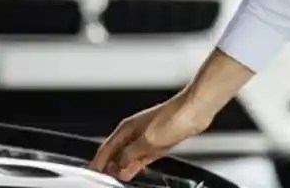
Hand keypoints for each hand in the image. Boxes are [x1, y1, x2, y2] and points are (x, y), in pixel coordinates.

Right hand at [88, 92, 210, 180]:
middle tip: (108, 179)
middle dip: (111, 166)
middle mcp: (134, 131)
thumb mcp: (146, 142)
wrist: (194, 110)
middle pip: (117, 152)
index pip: (106, 148)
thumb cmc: (173, 117)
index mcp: (127, 128)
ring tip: (120, 178)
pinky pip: (143, 154)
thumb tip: (118, 165)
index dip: (99, 163)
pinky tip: (139, 170)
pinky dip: (138, 163)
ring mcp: (146, 135)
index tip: (95, 173)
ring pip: (130, 154)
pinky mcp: (159, 139)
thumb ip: (129, 155)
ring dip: (124, 166)